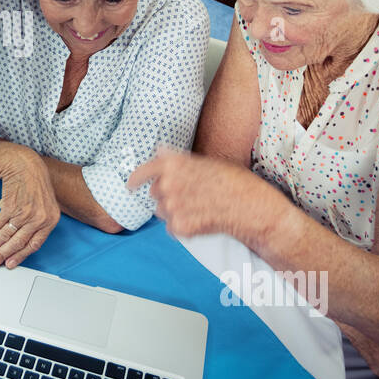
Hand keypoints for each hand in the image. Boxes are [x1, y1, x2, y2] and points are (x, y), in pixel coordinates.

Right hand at [0, 147, 59, 269]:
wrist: (26, 165)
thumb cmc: (35, 185)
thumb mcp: (45, 206)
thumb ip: (37, 225)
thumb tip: (20, 244)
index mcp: (51, 220)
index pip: (34, 245)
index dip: (19, 257)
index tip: (9, 264)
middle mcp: (39, 218)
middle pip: (17, 243)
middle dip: (1, 256)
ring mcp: (25, 212)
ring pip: (6, 236)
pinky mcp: (11, 205)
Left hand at [127, 146, 244, 236]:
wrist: (249, 206)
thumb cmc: (232, 181)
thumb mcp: (204, 161)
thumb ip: (177, 159)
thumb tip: (159, 150)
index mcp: (172, 165)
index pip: (143, 171)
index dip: (135, 179)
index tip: (130, 185)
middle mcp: (167, 184)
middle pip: (154, 194)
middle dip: (166, 195)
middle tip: (189, 195)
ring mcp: (172, 207)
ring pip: (162, 212)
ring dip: (174, 211)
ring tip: (198, 208)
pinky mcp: (179, 227)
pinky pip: (172, 228)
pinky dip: (183, 227)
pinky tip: (201, 220)